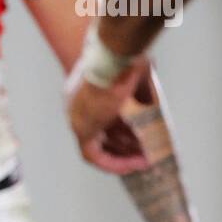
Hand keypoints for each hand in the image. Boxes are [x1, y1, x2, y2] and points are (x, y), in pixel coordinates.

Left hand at [65, 58, 153, 174]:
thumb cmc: (126, 59)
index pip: (100, 118)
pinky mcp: (81, 129)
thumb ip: (138, 90)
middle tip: (143, 153)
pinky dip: (114, 162)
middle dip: (123, 146)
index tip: (137, 138)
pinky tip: (134, 164)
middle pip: (99, 134)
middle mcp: (76, 107)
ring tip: (144, 161)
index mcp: (84, 93)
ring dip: (122, 157)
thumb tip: (146, 101)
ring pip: (97, 147)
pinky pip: (94, 155)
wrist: (114, 56)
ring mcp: (76, 118)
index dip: (120, 130)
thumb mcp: (135, 76)